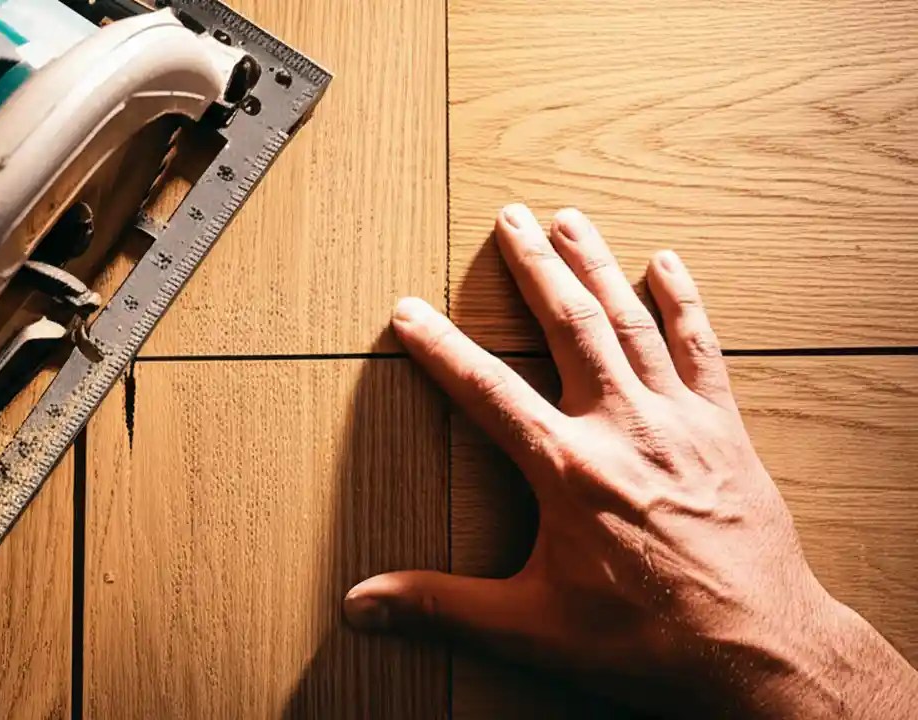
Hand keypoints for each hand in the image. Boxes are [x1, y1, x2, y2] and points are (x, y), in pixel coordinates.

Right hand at [344, 204, 917, 716]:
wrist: (761, 652)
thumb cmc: (649, 642)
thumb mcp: (532, 629)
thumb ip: (442, 607)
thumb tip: (363, 606)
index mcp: (570, 470)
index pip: (488, 391)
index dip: (442, 348)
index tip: (410, 310)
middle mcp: (624, 429)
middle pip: (570, 327)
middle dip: (534, 268)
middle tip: (510, 218)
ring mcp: (680, 422)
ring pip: (631, 323)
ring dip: (597, 266)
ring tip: (570, 220)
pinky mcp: (724, 431)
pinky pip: (703, 349)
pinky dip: (683, 304)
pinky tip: (668, 264)